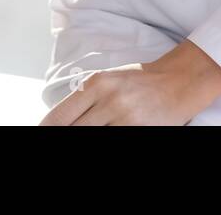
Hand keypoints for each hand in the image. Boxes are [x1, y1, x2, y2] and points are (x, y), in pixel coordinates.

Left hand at [38, 41, 220, 125]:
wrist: (179, 81)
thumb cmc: (139, 81)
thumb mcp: (107, 82)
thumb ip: (84, 100)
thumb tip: (59, 122)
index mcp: (95, 84)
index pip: (59, 117)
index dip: (48, 129)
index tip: (42, 133)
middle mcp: (108, 100)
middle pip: (73, 130)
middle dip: (66, 136)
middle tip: (64, 137)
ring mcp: (125, 117)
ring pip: (92, 136)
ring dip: (88, 136)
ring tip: (96, 128)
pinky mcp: (140, 129)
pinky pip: (114, 139)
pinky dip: (108, 137)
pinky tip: (110, 131)